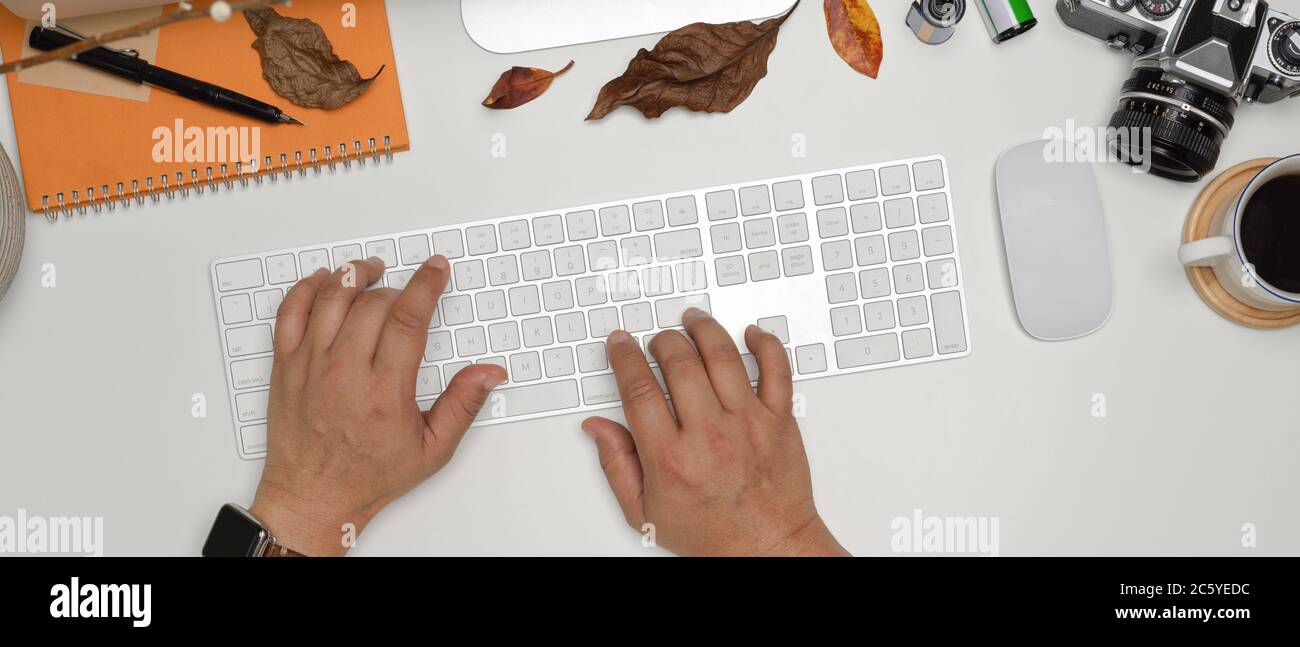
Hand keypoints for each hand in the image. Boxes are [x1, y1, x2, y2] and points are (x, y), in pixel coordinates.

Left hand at [249, 256, 506, 555]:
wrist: (313, 497)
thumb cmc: (367, 475)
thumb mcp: (432, 449)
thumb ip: (463, 405)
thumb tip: (489, 374)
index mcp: (384, 391)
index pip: (408, 318)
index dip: (426, 284)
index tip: (435, 269)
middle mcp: (344, 373)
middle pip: (374, 303)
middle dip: (397, 286)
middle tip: (409, 290)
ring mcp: (310, 366)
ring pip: (332, 298)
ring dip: (354, 275)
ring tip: (370, 270)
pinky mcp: (285, 366)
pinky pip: (290, 312)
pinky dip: (307, 288)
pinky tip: (324, 281)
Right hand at [582, 308, 846, 555]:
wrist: (767, 548)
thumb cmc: (713, 533)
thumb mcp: (645, 513)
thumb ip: (617, 465)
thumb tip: (598, 428)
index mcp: (671, 458)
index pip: (639, 388)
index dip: (624, 357)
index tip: (620, 344)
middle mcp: (710, 435)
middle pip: (678, 362)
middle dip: (661, 340)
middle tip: (656, 339)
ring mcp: (748, 424)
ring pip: (723, 356)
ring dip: (703, 329)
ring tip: (693, 320)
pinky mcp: (779, 421)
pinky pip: (777, 369)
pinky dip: (765, 344)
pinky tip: (751, 335)